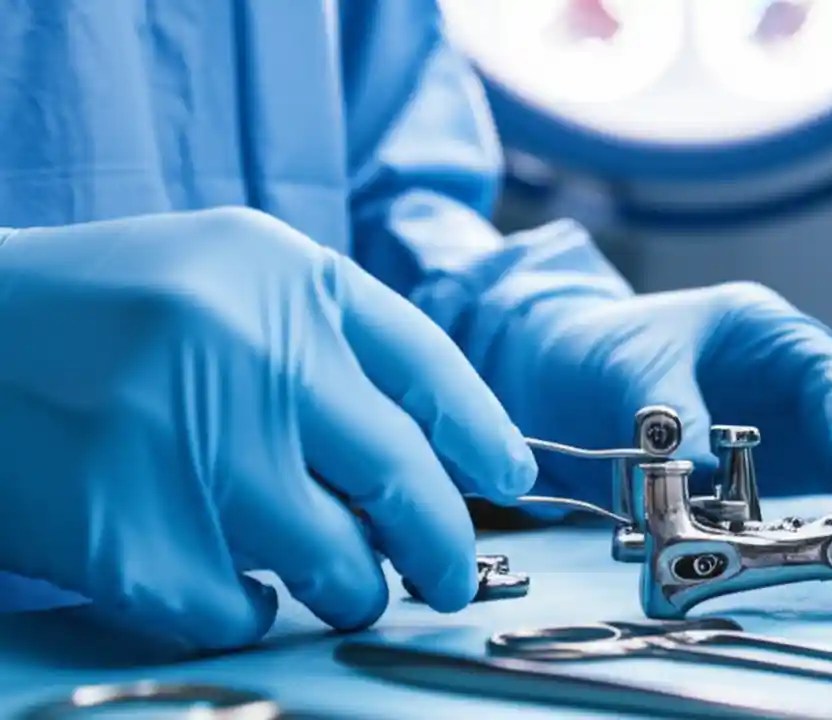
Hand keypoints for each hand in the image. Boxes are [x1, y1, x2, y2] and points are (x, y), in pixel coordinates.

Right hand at [0, 208, 534, 649]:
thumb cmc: (108, 314)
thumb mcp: (232, 279)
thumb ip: (336, 346)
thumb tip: (452, 457)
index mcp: (285, 277)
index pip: (429, 370)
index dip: (483, 436)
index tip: (511, 480)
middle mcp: (249, 351)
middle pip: (403, 480)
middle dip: (444, 548)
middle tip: (452, 579)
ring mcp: (189, 446)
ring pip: (337, 565)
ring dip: (352, 589)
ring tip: (339, 583)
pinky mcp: (131, 538)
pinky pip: (242, 612)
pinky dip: (248, 611)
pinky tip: (223, 579)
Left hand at [484, 281, 831, 510]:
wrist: (550, 377)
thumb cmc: (594, 351)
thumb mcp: (629, 370)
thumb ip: (672, 416)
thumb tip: (706, 468)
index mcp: (761, 327)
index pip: (828, 368)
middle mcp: (783, 369)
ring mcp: (779, 415)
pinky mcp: (766, 459)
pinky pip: (806, 486)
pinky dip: (815, 513)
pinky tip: (816, 543)